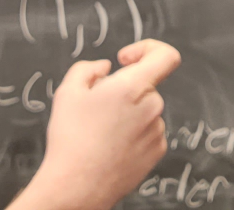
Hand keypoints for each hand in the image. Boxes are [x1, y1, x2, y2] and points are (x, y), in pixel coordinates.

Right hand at [10, 40, 181, 209]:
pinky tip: (112, 145)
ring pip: (145, 109)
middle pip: (146, 85)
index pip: (165, 55)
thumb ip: (88, 68)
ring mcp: (157, 131)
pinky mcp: (157, 151)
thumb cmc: (71, 139)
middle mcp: (152, 107)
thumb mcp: (67, 91)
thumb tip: (105, 67)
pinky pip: (149, 131)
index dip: (147, 49)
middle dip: (124, 89)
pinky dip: (134, 132)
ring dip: (128, 112)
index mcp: (133, 86)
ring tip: (101, 130)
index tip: (126, 60)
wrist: (78, 185)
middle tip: (98, 106)